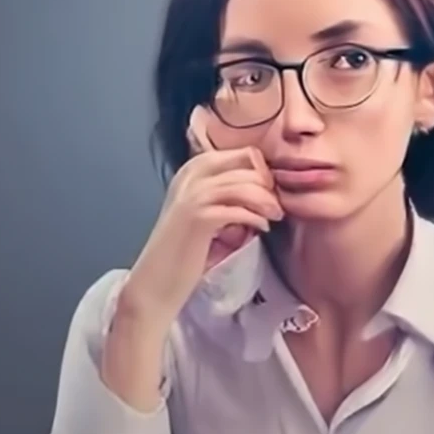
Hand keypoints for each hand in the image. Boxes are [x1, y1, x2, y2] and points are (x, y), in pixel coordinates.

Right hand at [117, 110, 282, 328]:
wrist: (158, 280)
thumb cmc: (185, 247)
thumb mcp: (204, 209)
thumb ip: (225, 191)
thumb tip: (264, 182)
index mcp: (192, 169)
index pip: (241, 153)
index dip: (262, 169)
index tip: (270, 190)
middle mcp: (190, 175)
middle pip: (246, 164)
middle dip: (268, 184)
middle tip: (275, 206)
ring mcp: (193, 195)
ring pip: (246, 185)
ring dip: (267, 201)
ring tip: (274, 217)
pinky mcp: (199, 217)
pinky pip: (240, 209)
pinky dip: (257, 218)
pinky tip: (262, 228)